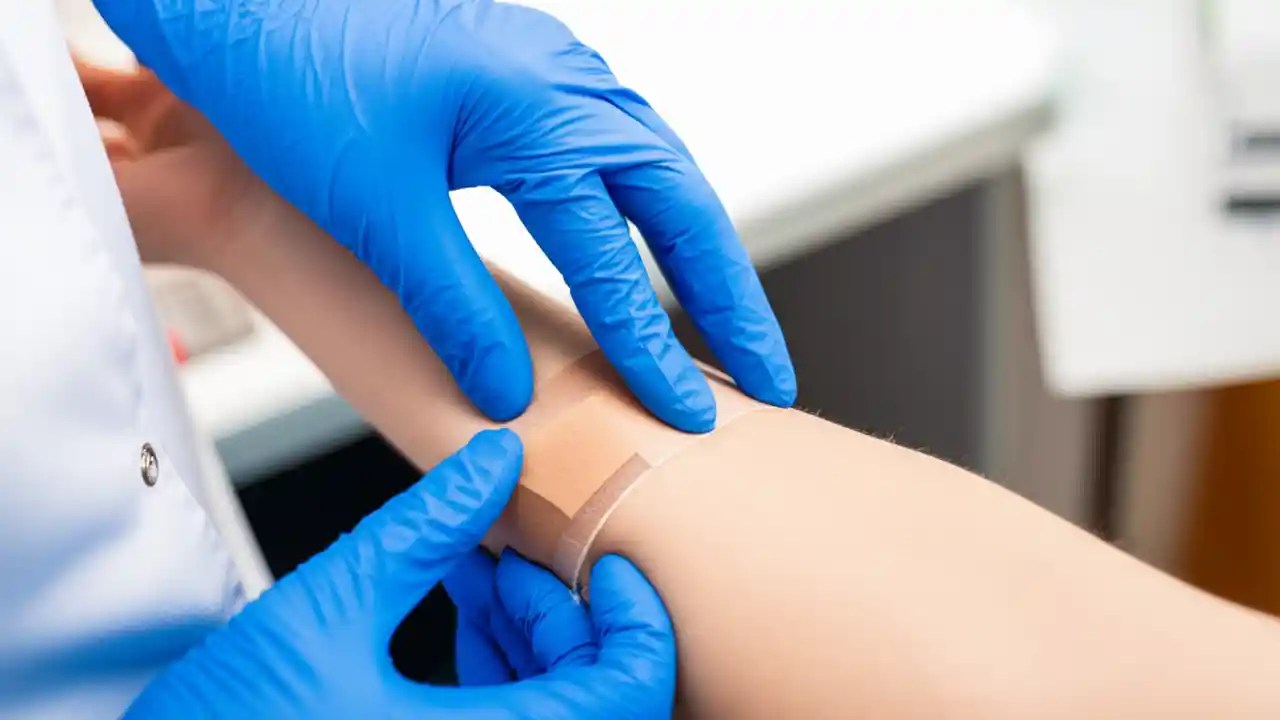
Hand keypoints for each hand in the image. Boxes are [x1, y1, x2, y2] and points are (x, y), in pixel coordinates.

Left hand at [94, 0, 796, 429]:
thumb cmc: (293, 69)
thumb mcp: (375, 203)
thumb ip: (453, 302)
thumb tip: (510, 391)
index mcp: (539, 108)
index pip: (616, 250)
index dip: (653, 340)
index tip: (687, 411)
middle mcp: (566, 83)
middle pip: (680, 201)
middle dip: (728, 294)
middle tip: (768, 371)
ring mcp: (551, 74)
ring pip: (656, 172)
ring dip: (697, 252)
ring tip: (729, 324)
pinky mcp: (525, 80)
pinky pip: (612, 152)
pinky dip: (643, 215)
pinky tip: (643, 249)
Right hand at [125, 430, 675, 718]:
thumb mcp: (328, 606)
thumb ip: (424, 528)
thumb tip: (493, 459)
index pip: (629, 692)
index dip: (638, 617)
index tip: (606, 558)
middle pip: (598, 698)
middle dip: (564, 615)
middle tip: (506, 555)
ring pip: (556, 713)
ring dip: (532, 638)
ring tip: (476, 570)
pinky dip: (503, 672)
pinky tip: (461, 612)